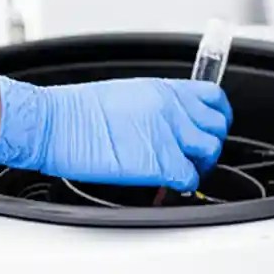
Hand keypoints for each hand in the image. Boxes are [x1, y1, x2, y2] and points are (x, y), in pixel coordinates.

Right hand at [0, 76, 231, 191]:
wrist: (54, 123)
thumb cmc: (76, 112)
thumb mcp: (125, 95)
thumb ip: (155, 106)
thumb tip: (167, 123)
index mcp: (162, 89)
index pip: (213, 98)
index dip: (219, 116)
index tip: (212, 128)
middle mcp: (170, 108)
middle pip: (217, 127)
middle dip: (210, 144)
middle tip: (194, 156)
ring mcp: (167, 134)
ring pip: (210, 151)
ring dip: (199, 165)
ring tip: (181, 172)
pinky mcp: (159, 162)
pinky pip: (189, 178)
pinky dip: (183, 185)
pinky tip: (166, 185)